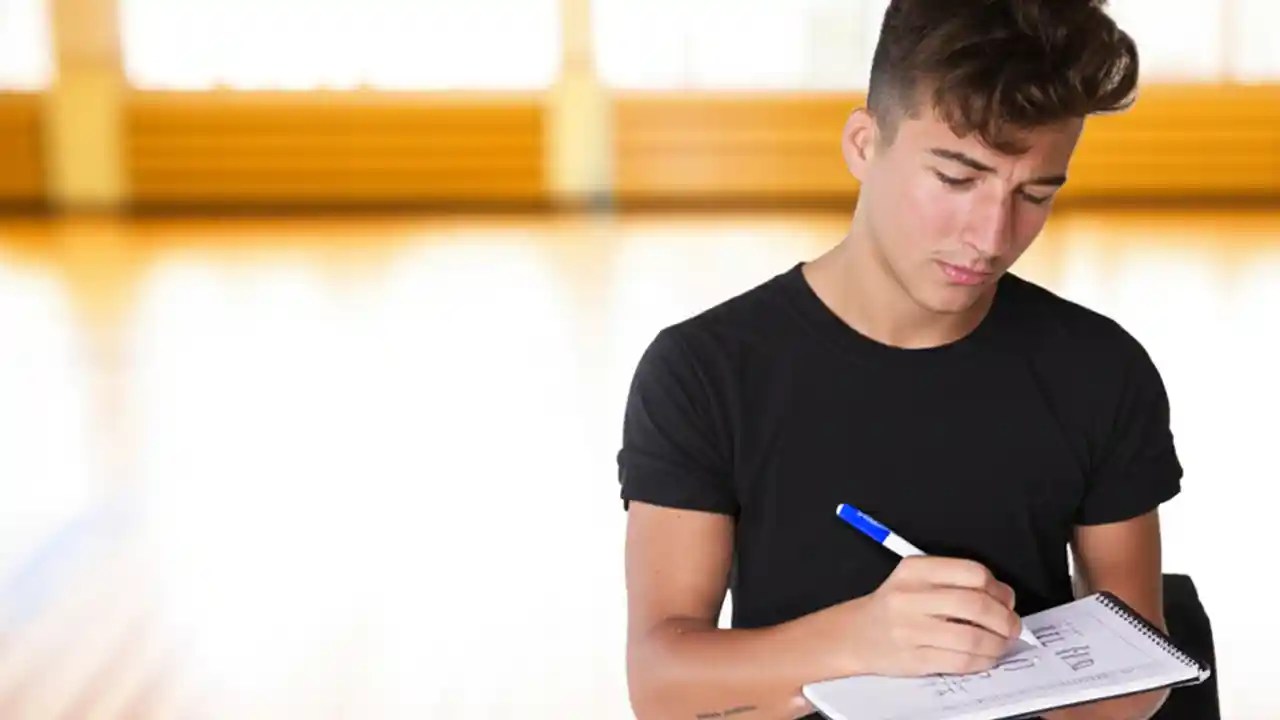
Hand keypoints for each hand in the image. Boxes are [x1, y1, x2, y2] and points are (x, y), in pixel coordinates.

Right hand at [833, 556, 1023, 676]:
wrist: (856, 635)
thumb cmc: (894, 606)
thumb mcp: (916, 579)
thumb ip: (956, 582)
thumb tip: (1004, 599)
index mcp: (915, 569)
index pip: (972, 573)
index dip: (999, 590)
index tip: (1006, 601)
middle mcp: (910, 597)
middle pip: (976, 605)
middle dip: (1005, 620)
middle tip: (1012, 627)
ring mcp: (910, 630)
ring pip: (972, 637)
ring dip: (997, 644)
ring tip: (1001, 644)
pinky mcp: (913, 659)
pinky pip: (960, 661)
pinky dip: (982, 661)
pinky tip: (984, 657)